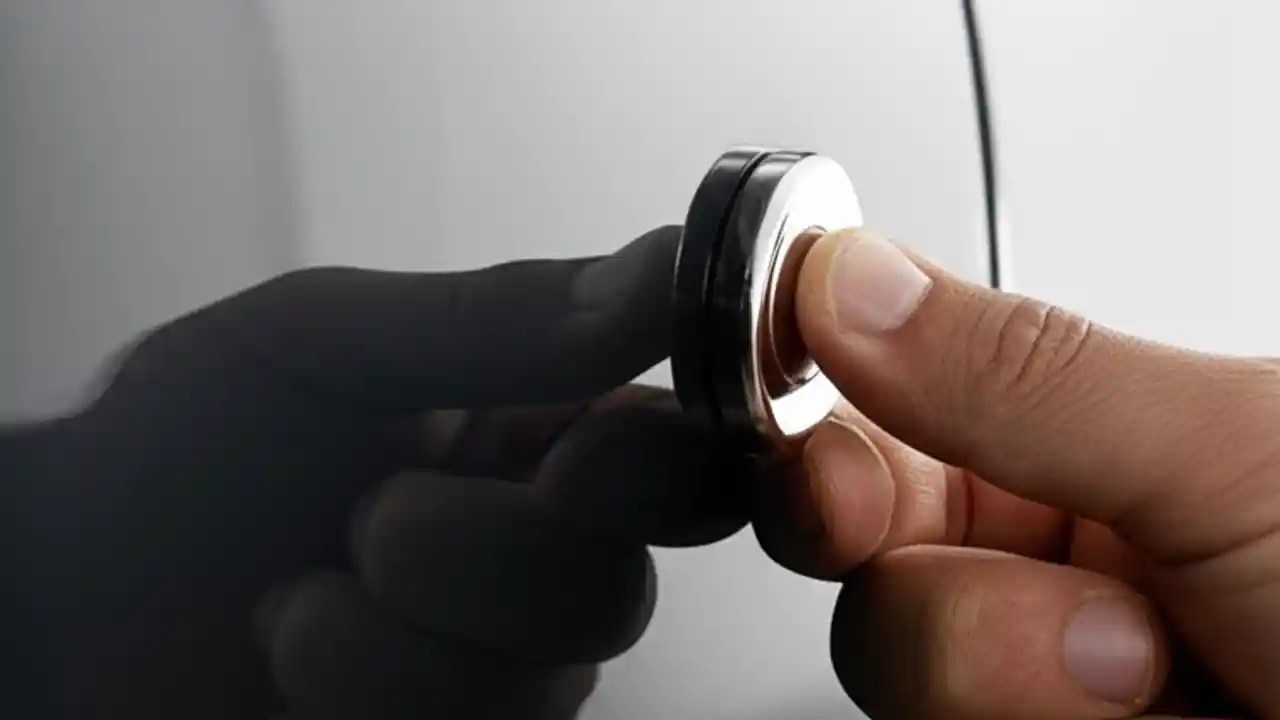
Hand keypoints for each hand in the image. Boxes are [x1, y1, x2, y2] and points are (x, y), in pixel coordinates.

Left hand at [4, 226, 749, 718]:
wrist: (65, 598)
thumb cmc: (182, 453)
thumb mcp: (327, 342)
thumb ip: (501, 316)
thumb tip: (662, 268)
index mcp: (532, 437)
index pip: (684, 452)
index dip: (668, 463)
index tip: (572, 464)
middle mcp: (533, 559)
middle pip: (621, 586)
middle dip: (484, 557)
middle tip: (371, 520)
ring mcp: (496, 671)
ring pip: (552, 681)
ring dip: (400, 640)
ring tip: (295, 603)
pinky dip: (367, 700)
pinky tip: (295, 672)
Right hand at [756, 228, 1279, 718]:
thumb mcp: (1228, 454)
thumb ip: (1027, 373)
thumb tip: (846, 278)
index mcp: (1097, 446)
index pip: (895, 412)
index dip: (817, 412)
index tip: (766, 398)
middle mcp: (1059, 564)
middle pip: (870, 557)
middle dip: (914, 571)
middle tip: (942, 561)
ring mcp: (1042, 679)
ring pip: (895, 664)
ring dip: (1002, 672)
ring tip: (1139, 676)